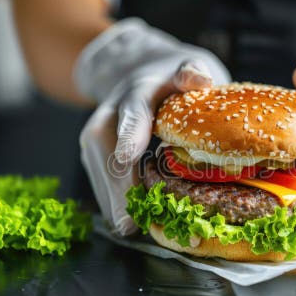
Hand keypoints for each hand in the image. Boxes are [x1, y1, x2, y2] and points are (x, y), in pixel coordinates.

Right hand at [76, 18, 230, 234]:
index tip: (130, 156)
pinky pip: (103, 184)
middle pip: (107, 154)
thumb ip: (191, 72)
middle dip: (118, 188)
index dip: (130, 134)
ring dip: (116, 204)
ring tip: (133, 229)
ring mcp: (96, 139)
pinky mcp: (95, 158)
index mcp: (134, 94)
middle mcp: (107, 117)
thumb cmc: (169, 78)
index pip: (131, 114)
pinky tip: (131, 224)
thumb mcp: (184, 66)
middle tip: (130, 221)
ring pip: (101, 174)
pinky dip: (117, 205)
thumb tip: (200, 78)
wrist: (137, 73)